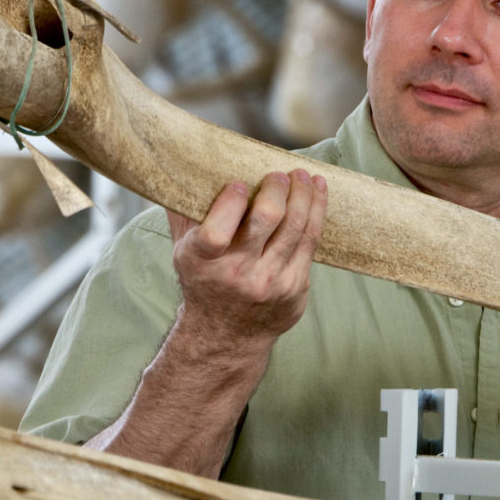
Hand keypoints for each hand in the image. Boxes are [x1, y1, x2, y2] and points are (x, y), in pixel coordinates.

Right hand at [167, 169, 328, 356]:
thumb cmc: (203, 280)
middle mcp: (237, 275)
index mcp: (203, 262)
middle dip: (277, 189)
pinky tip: (317, 192)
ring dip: (303, 194)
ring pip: (296, 227)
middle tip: (278, 175)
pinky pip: (311, 242)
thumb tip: (181, 163)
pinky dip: (317, 212)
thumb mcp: (183, 250)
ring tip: (302, 175)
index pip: (217, 232)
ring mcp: (270, 283)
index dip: (231, 203)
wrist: (226, 335)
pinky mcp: (295, 288)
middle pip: (267, 220)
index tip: (239, 184)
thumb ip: (183, 211)